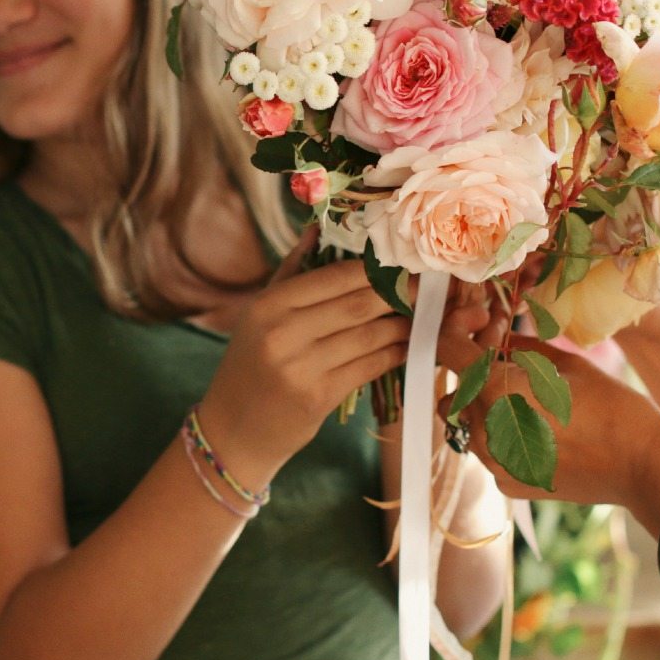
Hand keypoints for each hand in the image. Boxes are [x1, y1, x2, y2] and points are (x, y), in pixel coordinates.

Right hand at [197, 230, 410, 482]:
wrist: (234, 430)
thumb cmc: (250, 365)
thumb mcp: (259, 315)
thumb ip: (291, 271)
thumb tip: (316, 228)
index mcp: (269, 305)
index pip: (335, 275)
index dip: (376, 268)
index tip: (404, 261)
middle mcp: (282, 333)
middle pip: (359, 303)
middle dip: (398, 293)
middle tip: (425, 286)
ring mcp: (301, 367)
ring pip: (370, 336)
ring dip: (403, 325)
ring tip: (422, 315)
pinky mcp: (319, 397)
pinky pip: (370, 366)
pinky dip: (394, 353)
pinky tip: (407, 346)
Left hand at [442, 330, 659, 534]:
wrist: (642, 468)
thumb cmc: (613, 408)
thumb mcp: (568, 365)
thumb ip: (524, 349)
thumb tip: (502, 340)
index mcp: (497, 391)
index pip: (448, 349)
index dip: (459, 329)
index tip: (482, 324)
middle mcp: (484, 429)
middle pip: (455, 390)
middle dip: (473, 370)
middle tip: (506, 356)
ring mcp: (494, 462)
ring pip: (468, 423)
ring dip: (486, 404)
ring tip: (525, 393)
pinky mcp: (508, 483)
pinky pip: (490, 450)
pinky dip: (503, 434)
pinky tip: (538, 426)